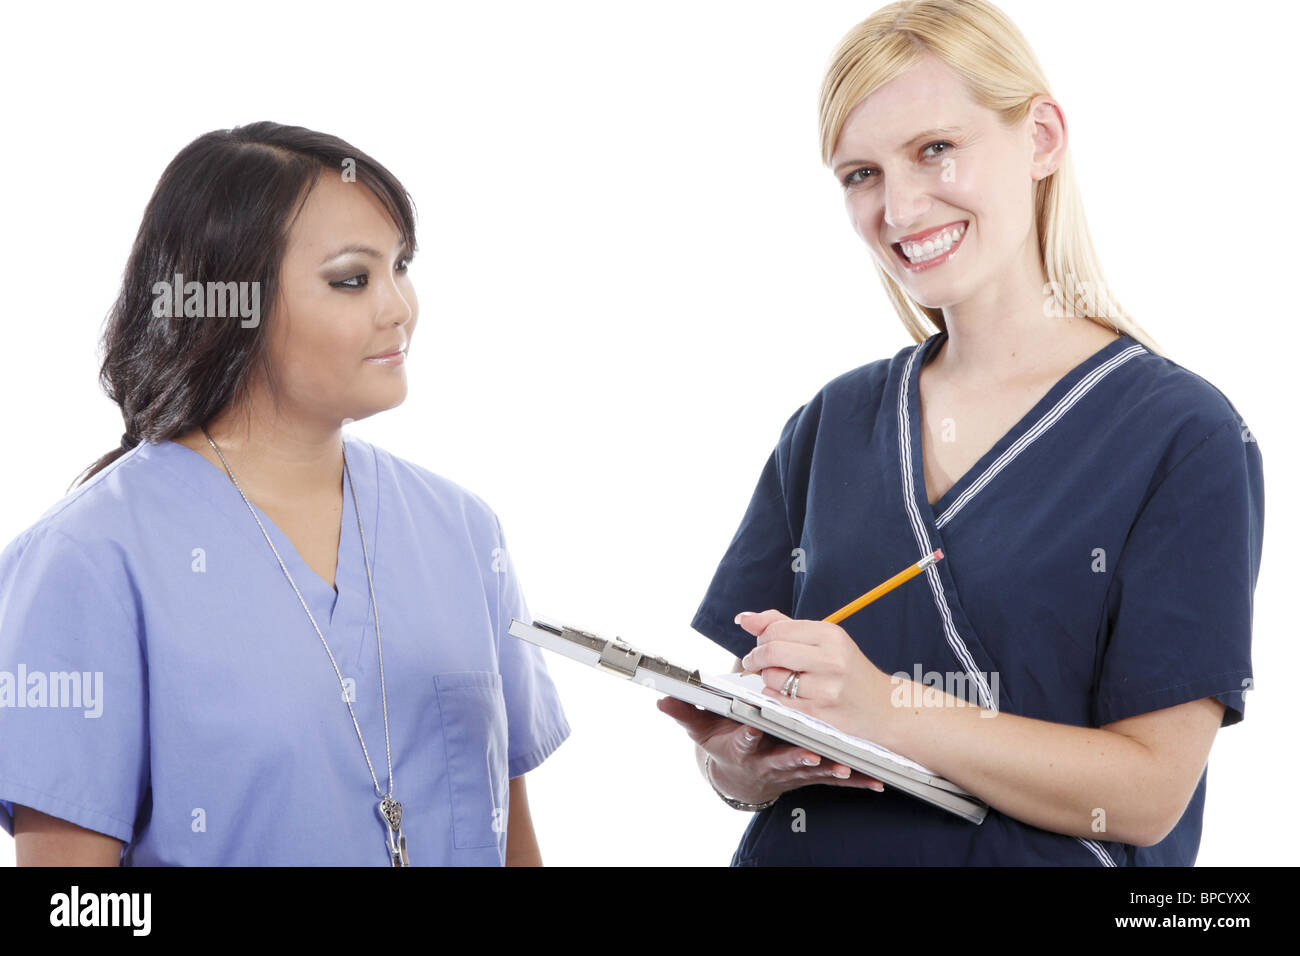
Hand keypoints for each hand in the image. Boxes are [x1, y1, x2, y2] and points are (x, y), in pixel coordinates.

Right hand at [656, 696, 883, 805]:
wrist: (742, 776)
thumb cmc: (725, 743)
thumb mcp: (703, 730)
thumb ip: (686, 713)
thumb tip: (662, 700)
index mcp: (744, 746)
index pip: (745, 738)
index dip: (748, 732)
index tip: (753, 725)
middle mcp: (768, 761)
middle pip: (782, 758)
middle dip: (796, 756)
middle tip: (811, 752)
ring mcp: (791, 770)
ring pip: (811, 770)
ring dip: (828, 768)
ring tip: (844, 766)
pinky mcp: (809, 775)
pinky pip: (834, 779)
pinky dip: (854, 781)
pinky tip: (874, 782)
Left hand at [735, 609, 895, 745]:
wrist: (883, 708)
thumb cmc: (847, 671)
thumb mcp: (823, 640)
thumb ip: (781, 625)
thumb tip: (743, 618)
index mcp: (831, 635)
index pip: (776, 629)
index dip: (761, 637)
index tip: (762, 645)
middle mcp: (831, 660)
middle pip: (771, 651)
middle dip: (755, 657)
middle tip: (754, 661)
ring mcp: (826, 689)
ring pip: (772, 678)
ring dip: (767, 679)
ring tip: (780, 679)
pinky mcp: (819, 715)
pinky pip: (777, 702)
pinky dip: (774, 698)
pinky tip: (787, 696)